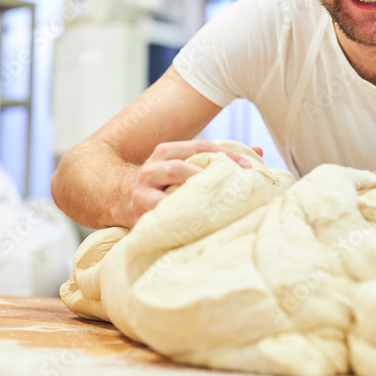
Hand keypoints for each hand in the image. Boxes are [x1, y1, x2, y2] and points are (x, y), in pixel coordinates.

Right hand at [130, 140, 256, 226]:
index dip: (226, 156)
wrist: (117, 196)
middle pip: (180, 168)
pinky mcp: (138, 217)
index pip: (201, 146)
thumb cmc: (164, 180)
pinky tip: (198, 229)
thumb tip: (259, 151)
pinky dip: (177, 224)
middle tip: (235, 188)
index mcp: (166, 151)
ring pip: (165, 196)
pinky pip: (159, 221)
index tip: (250, 169)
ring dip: (190, 202)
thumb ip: (218, 158)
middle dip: (208, 177)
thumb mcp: (185, 162)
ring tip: (216, 209)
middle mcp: (151, 169)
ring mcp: (141, 194)